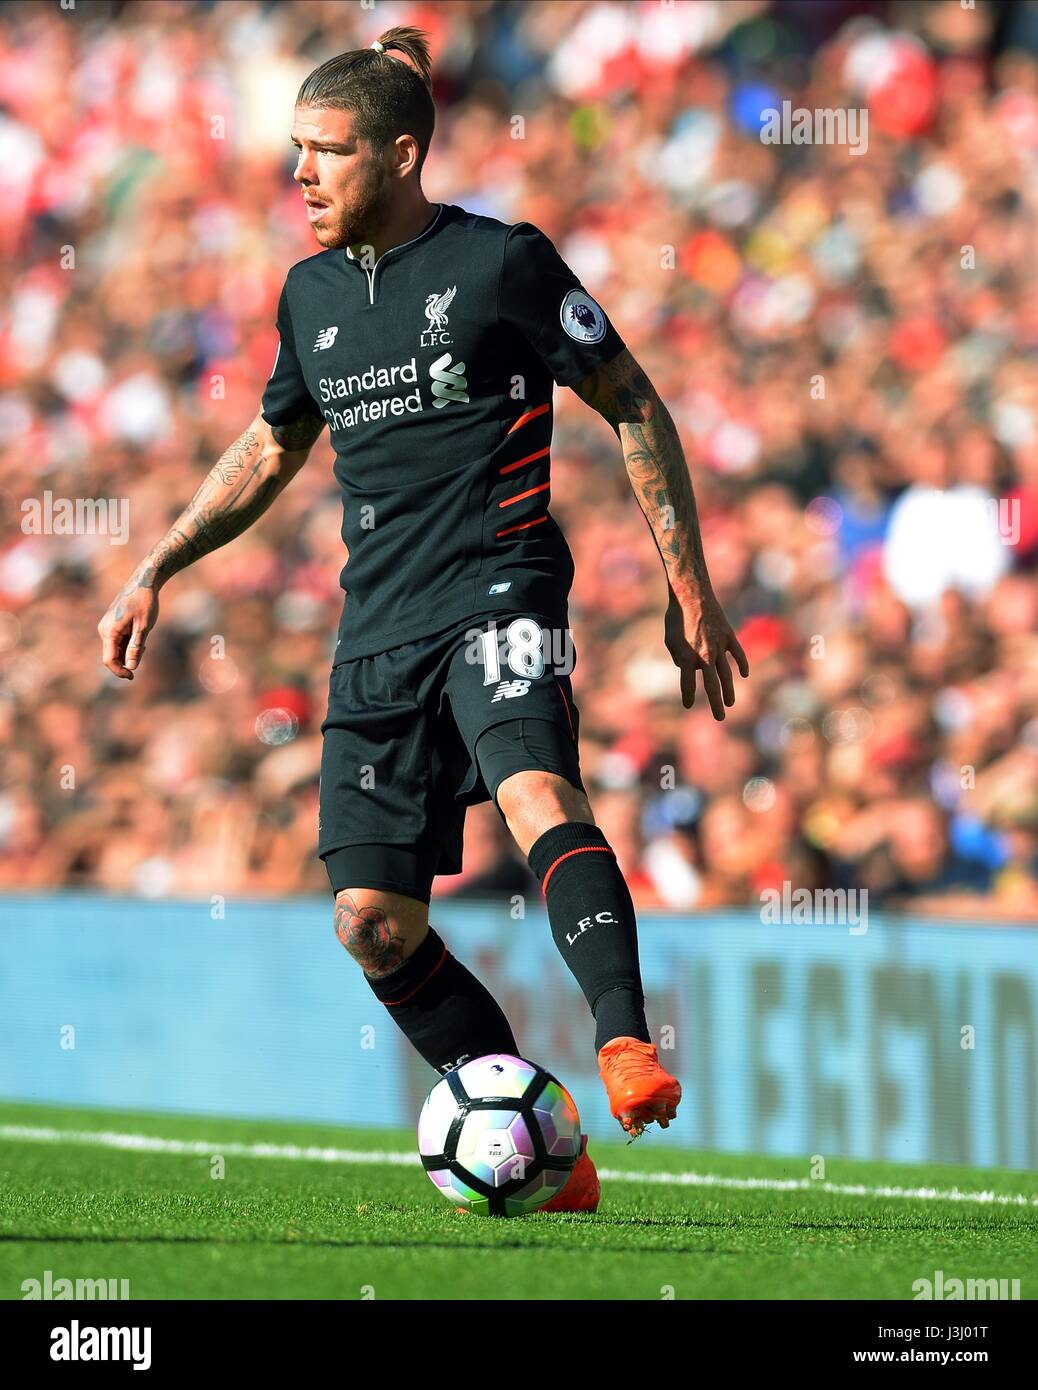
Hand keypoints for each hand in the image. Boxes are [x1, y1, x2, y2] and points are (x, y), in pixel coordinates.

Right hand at [98, 580, 158, 679]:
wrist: (143, 582)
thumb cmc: (145, 603)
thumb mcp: (144, 627)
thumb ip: (136, 647)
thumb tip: (131, 667)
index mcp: (109, 631)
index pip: (109, 659)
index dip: (119, 671)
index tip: (132, 676)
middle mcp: (104, 630)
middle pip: (112, 655)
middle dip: (127, 660)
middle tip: (145, 648)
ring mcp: (107, 627)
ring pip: (116, 649)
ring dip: (129, 651)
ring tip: (144, 639)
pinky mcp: (112, 625)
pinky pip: (118, 641)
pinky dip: (129, 644)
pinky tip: (140, 635)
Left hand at [664, 585, 748, 718]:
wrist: (692, 594)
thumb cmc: (676, 617)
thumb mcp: (670, 640)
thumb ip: (679, 657)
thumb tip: (688, 667)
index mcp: (688, 657)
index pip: (689, 684)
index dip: (687, 696)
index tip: (687, 706)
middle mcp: (706, 655)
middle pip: (712, 685)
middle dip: (715, 704)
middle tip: (720, 718)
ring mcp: (720, 646)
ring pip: (727, 673)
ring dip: (729, 690)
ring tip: (730, 703)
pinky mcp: (728, 635)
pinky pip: (738, 653)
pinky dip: (742, 664)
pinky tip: (744, 674)